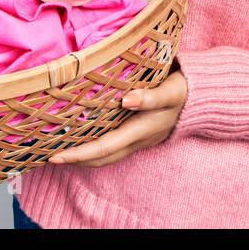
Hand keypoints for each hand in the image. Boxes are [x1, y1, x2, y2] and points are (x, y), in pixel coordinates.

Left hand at [48, 63, 189, 167]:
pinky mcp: (138, 134)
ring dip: (83, 156)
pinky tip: (82, 138)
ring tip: (60, 151)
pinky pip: (112, 147)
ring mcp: (138, 139)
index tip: (56, 156)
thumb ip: (150, 96)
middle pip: (101, 158)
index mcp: (141, 130)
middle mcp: (137, 139)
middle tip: (48, 156)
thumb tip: (126, 100)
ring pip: (106, 155)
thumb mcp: (170, 90)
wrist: (200, 96)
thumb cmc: (182, 90)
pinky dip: (94, 148)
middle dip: (75, 159)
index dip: (79, 154)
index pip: (104, 147)